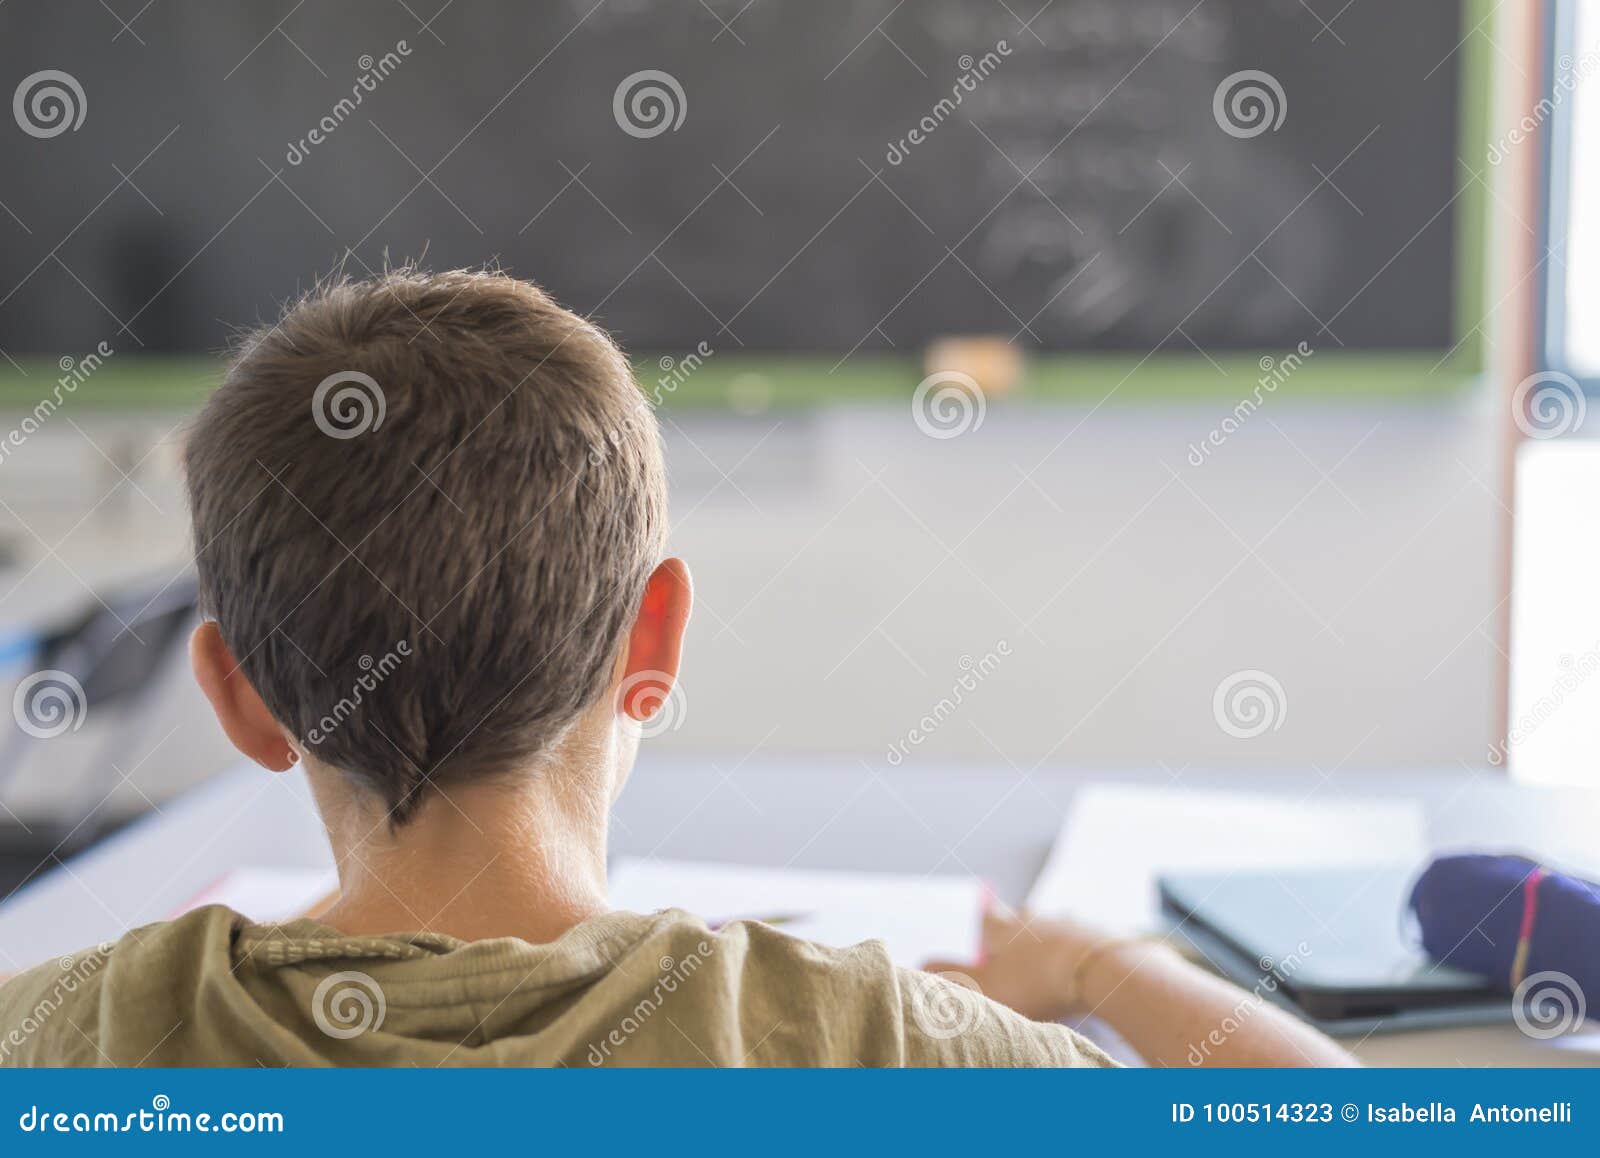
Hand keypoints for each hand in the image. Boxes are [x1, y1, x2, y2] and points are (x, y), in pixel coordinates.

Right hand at [923, 904, 1112, 1022]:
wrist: (1100, 970)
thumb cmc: (1036, 980)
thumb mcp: (985, 986)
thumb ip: (950, 976)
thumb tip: (919, 965)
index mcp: (1004, 928)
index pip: (986, 919)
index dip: (981, 927)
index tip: (981, 937)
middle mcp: (1035, 917)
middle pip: (1022, 918)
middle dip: (1016, 931)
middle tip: (1015, 952)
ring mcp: (1070, 921)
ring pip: (1054, 924)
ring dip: (1050, 938)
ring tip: (1050, 961)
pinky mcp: (1100, 932)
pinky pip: (1085, 937)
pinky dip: (1079, 949)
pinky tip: (1082, 966)